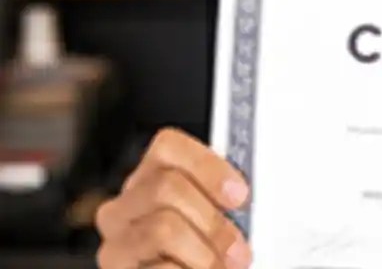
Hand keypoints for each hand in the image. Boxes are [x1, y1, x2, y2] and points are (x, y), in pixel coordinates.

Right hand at [95, 128, 251, 267]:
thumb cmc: (201, 258)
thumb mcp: (211, 223)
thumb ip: (222, 203)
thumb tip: (244, 195)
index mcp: (150, 182)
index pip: (168, 147)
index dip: (207, 165)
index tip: (239, 195)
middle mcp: (124, 208)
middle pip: (167, 186)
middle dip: (212, 220)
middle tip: (238, 250)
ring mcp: (116, 242)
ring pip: (162, 228)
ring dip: (203, 254)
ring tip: (218, 267)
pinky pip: (159, 268)